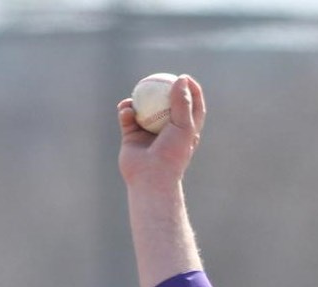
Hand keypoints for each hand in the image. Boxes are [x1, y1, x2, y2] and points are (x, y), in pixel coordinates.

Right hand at [118, 75, 203, 189]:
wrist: (151, 177)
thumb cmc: (172, 154)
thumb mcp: (183, 126)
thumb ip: (182, 102)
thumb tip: (181, 79)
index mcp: (185, 129)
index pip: (192, 105)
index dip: (190, 89)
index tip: (184, 76)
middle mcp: (167, 129)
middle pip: (165, 102)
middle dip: (161, 88)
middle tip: (157, 76)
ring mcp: (148, 132)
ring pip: (142, 107)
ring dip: (138, 98)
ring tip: (138, 92)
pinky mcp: (131, 136)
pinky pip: (127, 117)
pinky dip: (126, 111)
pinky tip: (126, 108)